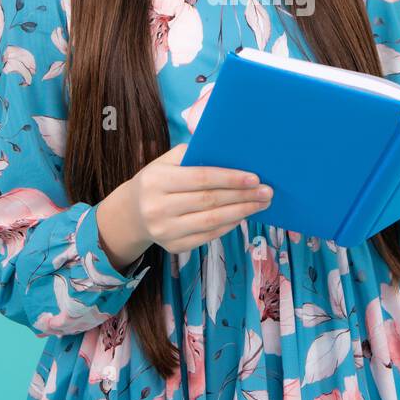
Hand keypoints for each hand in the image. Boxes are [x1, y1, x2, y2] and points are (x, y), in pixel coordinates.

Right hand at [122, 143, 272, 254]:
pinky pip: (208, 236)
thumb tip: (232, 153)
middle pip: (210, 201)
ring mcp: (165, 230)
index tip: (254, 177)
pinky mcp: (173, 246)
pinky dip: (229, 225)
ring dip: (241, 212)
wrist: (132, 214)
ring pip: (212, 221)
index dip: (230, 178)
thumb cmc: (158, 180)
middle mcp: (157, 207)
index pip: (200, 178)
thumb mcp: (166, 161)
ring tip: (261, 204)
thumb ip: (194, 155)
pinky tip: (242, 216)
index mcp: (157, 180)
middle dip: (242, 195)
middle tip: (267, 191)